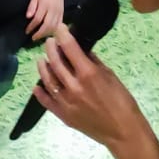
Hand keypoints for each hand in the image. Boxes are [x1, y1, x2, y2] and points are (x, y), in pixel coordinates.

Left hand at [25, 0, 65, 41]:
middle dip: (40, 33)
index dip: (32, 27)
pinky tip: (49, 33)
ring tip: (40, 36)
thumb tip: (28, 17)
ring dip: (47, 33)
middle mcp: (53, 9)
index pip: (38, 19)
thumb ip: (32, 6)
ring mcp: (59, 11)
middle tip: (33, 38)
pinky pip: (60, 24)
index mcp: (45, 5)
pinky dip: (54, 30)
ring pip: (54, 26)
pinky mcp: (63, 12)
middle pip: (47, 25)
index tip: (27, 31)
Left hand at [33, 25, 150, 150]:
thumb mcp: (110, 76)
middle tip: (49, 42)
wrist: (122, 131)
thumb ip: (93, 62)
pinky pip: (47, 101)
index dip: (62, 34)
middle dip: (51, 48)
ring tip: (41, 60)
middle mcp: (73, 86)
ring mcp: (66, 102)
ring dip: (43, 67)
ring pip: (48, 80)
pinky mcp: (63, 116)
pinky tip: (36, 86)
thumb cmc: (122, 100)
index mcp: (88, 73)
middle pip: (56, 62)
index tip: (59, 27)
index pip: (70, 48)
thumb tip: (82, 51)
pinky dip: (40, 93)